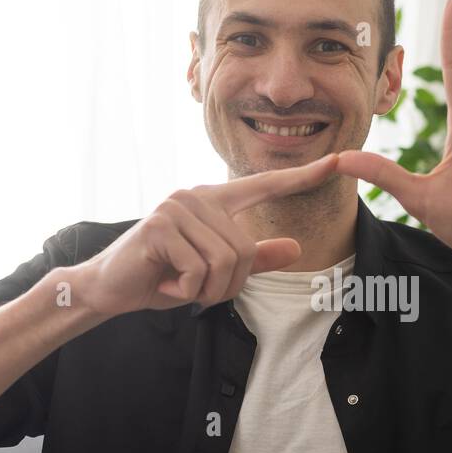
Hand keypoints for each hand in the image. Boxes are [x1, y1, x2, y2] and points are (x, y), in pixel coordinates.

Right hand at [70, 153, 339, 316]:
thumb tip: (297, 248)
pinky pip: (200, 271)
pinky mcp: (160, 226)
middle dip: (225, 285)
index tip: (340, 162)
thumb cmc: (163, 276)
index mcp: (215, 202)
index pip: (266, 185)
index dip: (303, 176)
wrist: (111, 289)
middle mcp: (197, 196)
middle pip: (245, 250)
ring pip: (225, 262)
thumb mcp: (216, 272)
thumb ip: (255, 259)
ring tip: (179, 285)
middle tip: (194, 288)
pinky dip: (186, 290)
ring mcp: (177, 207)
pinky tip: (164, 283)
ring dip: (205, 290)